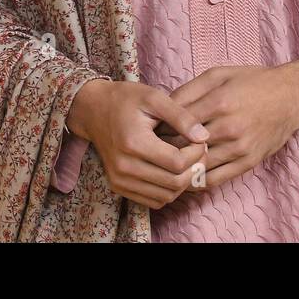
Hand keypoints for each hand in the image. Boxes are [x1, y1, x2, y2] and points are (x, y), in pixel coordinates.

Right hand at [67, 78, 210, 209]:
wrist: (94, 110)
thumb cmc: (126, 100)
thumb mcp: (155, 97)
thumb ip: (181, 117)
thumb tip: (204, 137)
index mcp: (133, 143)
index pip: (177, 163)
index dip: (197, 154)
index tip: (201, 140)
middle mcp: (124, 167)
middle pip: (173, 183)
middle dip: (195, 169)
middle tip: (200, 151)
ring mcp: (119, 181)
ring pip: (165, 197)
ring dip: (183, 182)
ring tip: (188, 161)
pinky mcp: (118, 187)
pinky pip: (153, 201)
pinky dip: (168, 191)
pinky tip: (173, 171)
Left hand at [158, 60, 298, 190]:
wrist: (292, 96)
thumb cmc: (253, 81)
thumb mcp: (219, 74)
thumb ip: (190, 89)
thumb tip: (163, 107)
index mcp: (220, 101)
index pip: (176, 122)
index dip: (159, 127)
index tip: (151, 130)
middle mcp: (229, 127)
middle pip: (184, 146)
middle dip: (166, 148)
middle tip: (155, 148)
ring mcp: (240, 147)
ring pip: (197, 165)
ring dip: (180, 166)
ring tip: (168, 162)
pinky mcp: (248, 162)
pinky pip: (215, 180)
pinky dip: (196, 180)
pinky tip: (188, 174)